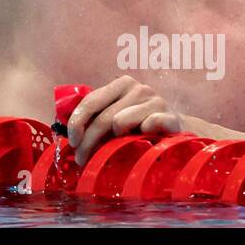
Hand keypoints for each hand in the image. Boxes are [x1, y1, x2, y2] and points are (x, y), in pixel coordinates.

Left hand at [66, 76, 184, 165]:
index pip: (91, 101)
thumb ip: (97, 118)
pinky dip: (142, 134)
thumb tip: (70, 136)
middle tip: (82, 160)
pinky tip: (142, 141)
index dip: (77, 123)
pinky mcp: (171, 117)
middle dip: (88, 142)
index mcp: (121, 84)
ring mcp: (156, 101)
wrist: (175, 128)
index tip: (72, 142)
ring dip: (112, 142)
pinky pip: (148, 125)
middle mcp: (138, 88)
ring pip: (120, 122)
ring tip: (113, 152)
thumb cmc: (139, 124)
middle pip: (103, 117)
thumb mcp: (117, 116)